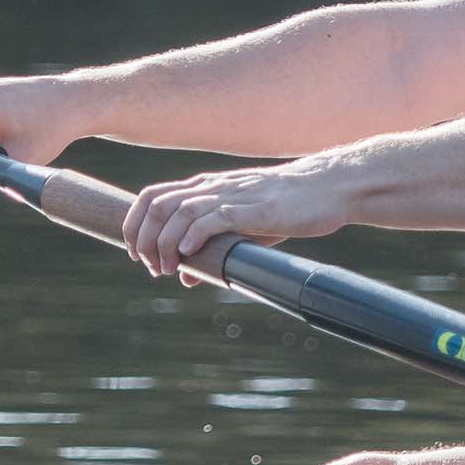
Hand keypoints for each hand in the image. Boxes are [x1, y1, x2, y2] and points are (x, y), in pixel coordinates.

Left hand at [123, 157, 350, 281]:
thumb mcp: (244, 230)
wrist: (329, 188)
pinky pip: (214, 217)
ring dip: (165, 243)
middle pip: (157, 205)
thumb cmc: (288, 208)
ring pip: (179, 211)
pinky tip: (190, 255)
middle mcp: (214, 187)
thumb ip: (212, 249)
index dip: (136, 225)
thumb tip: (185, 277)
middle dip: (144, 239)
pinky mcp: (254, 207)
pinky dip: (194, 235)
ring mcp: (234, 195)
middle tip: (152, 268)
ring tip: (168, 268)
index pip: (152, 197)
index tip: (138, 254)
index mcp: (208, 188)